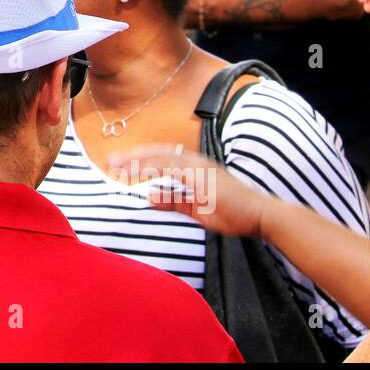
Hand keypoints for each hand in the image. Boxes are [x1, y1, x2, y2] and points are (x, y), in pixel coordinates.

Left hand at [107, 145, 269, 238]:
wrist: (260, 215)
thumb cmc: (234, 213)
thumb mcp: (197, 209)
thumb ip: (173, 201)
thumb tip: (149, 196)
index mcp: (194, 167)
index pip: (161, 158)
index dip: (140, 159)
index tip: (120, 164)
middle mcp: (195, 162)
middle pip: (157, 153)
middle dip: (132, 157)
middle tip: (110, 161)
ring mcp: (199, 167)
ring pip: (161, 157)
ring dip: (138, 161)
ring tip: (117, 165)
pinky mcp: (203, 175)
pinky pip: (172, 168)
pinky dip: (154, 168)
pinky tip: (139, 175)